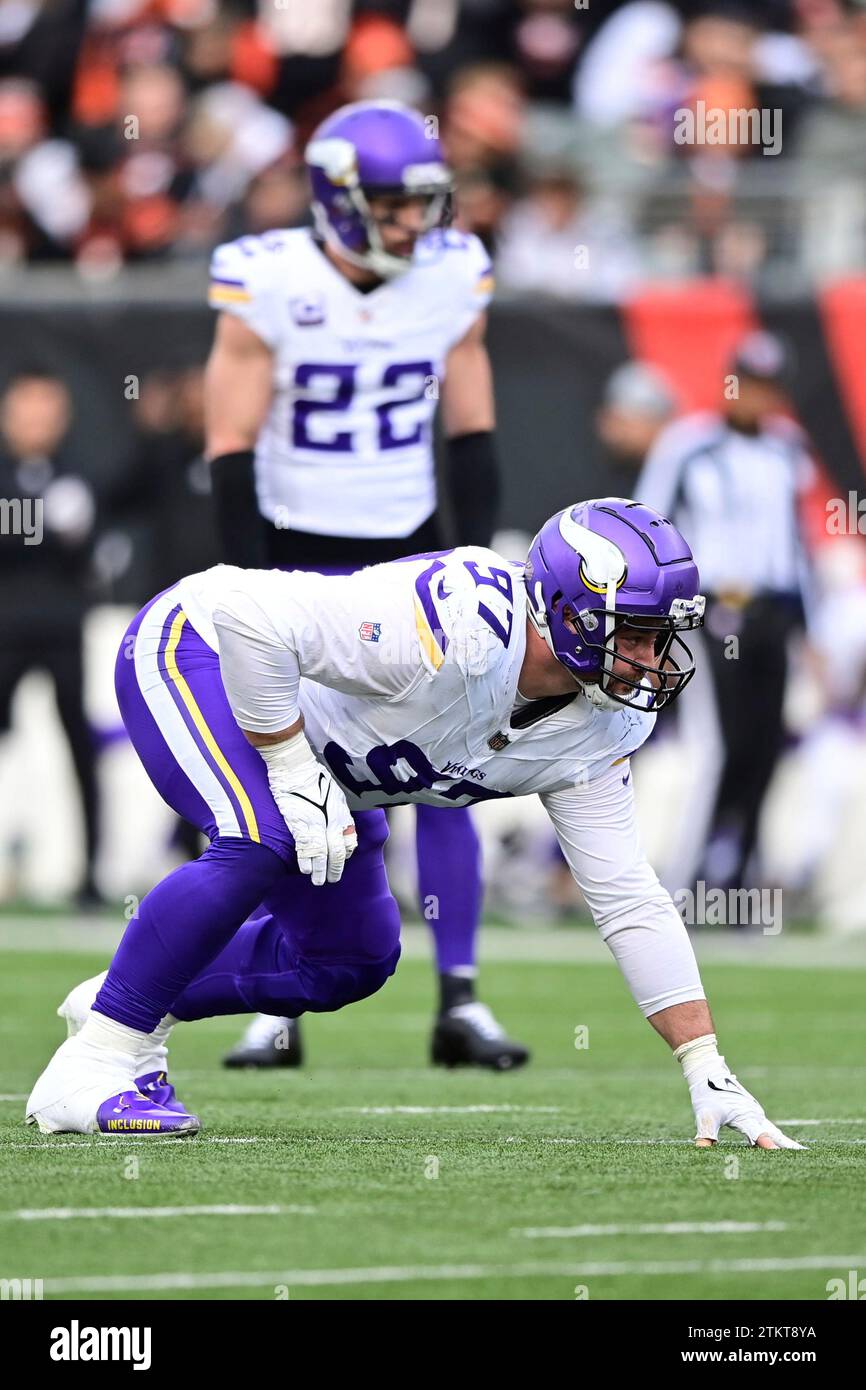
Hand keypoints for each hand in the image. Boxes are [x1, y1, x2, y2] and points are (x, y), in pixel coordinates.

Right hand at [257, 733, 356, 885]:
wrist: (295, 766)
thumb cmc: (313, 775)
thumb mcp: (333, 791)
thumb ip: (335, 808)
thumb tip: (335, 818)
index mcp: (341, 813)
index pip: (349, 840)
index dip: (347, 854)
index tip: (342, 860)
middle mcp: (332, 821)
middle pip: (337, 853)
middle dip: (335, 869)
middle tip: (331, 879)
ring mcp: (316, 825)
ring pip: (321, 856)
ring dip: (320, 871)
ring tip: (317, 881)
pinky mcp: (299, 825)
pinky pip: (305, 850)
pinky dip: (306, 863)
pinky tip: (304, 871)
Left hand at [689, 1066, 804, 1149]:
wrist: (708, 1070)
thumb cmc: (707, 1093)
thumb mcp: (705, 1115)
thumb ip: (706, 1133)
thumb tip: (701, 1149)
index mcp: (746, 1116)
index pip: (759, 1135)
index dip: (768, 1145)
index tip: (778, 1152)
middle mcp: (754, 1115)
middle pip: (775, 1134)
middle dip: (789, 1146)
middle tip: (808, 1157)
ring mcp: (755, 1114)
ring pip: (773, 1131)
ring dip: (785, 1143)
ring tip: (802, 1154)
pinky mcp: (752, 1113)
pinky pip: (767, 1128)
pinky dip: (776, 1138)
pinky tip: (779, 1145)